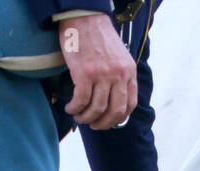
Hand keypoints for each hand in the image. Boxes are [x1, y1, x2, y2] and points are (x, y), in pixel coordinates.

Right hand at [59, 14, 137, 129]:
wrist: (84, 17)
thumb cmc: (98, 37)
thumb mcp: (119, 56)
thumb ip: (120, 76)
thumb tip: (113, 99)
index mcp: (129, 72)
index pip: (130, 105)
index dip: (118, 118)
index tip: (109, 122)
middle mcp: (118, 75)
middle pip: (115, 111)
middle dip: (103, 124)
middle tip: (93, 124)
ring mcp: (102, 75)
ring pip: (96, 109)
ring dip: (86, 117)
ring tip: (78, 116)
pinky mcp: (85, 74)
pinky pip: (81, 101)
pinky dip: (75, 108)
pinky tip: (70, 108)